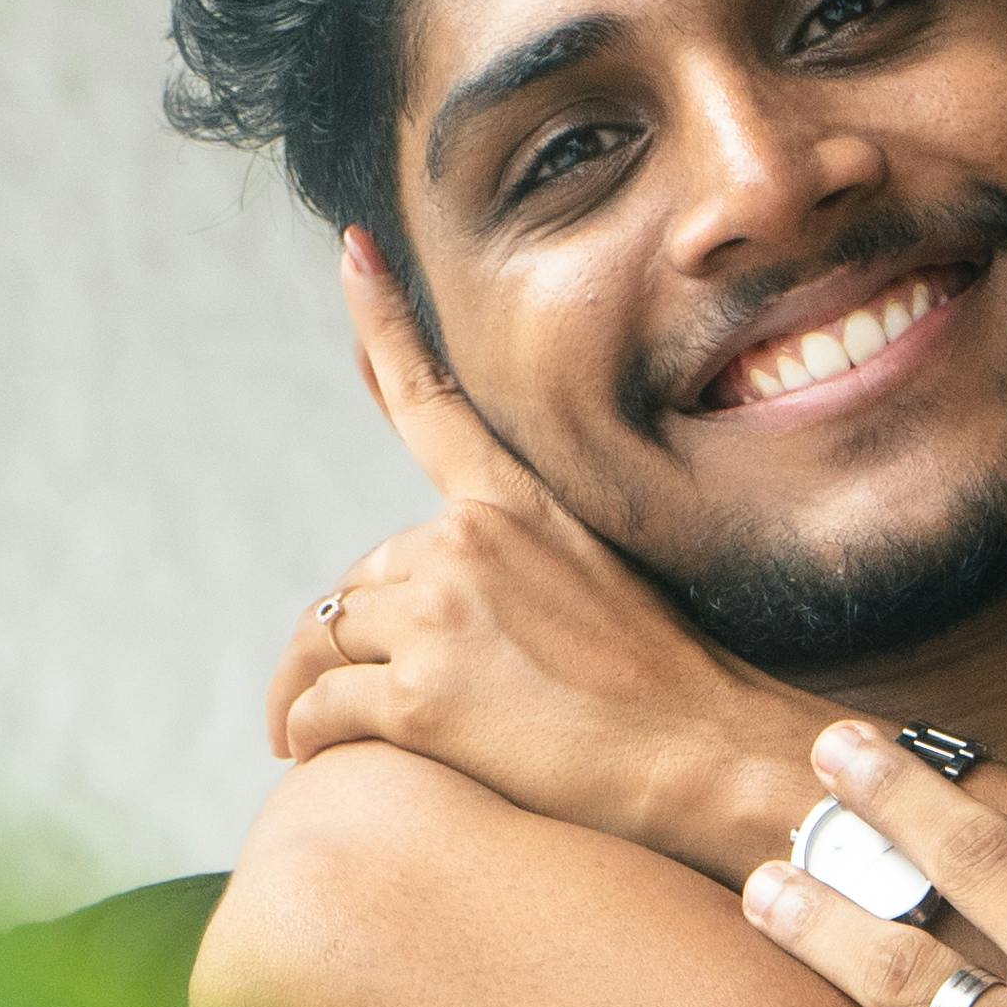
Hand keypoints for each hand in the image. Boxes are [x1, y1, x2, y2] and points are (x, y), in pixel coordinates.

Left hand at [262, 235, 844, 872]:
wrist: (706, 753)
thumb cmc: (662, 686)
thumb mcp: (600, 577)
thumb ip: (513, 560)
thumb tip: (428, 562)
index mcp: (515, 506)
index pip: (433, 399)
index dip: (383, 321)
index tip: (354, 250)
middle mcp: (468, 544)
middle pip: (358, 576)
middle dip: (353, 634)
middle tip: (361, 692)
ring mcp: (442, 617)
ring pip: (321, 639)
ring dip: (304, 689)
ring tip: (300, 732)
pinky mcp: (421, 698)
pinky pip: (316, 708)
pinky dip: (304, 734)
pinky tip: (315, 755)